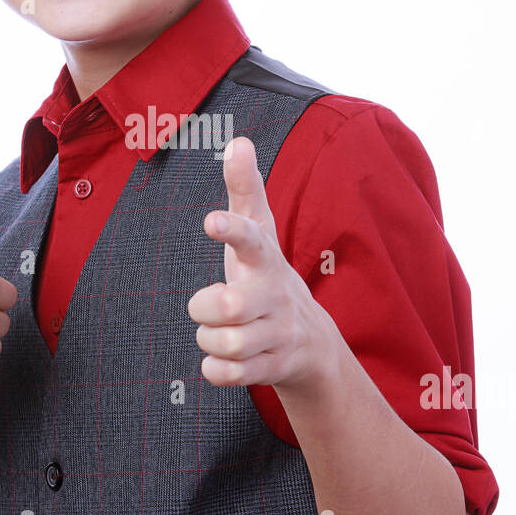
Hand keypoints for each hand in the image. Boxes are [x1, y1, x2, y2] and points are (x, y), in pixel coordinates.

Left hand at [187, 136, 328, 391]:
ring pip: (227, 343)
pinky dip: (215, 370)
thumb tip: (239, 141)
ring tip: (217, 332)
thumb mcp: (259, 234)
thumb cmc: (267, 277)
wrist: (311, 344)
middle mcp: (277, 296)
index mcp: (267, 260)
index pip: (252, 239)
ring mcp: (279, 334)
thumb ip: (245, 190)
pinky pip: (230, 374)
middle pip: (231, 306)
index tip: (210, 219)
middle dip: (204, 308)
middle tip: (206, 305)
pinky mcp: (274, 368)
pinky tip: (220, 360)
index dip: (231, 230)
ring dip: (209, 340)